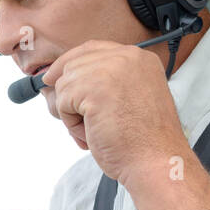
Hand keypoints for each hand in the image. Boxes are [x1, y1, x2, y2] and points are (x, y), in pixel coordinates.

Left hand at [41, 39, 188, 184]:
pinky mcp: (94, 88)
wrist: (155, 161)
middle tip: (87, 122)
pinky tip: (93, 132)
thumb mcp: (130, 98)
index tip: (54, 77)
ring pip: (65, 84)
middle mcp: (127, 57)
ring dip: (72, 113)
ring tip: (97, 130)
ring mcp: (110, 70)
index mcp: (139, 59)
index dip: (69, 63)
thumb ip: (104, 82)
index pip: (92, 49)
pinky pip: (62, 101)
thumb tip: (60, 78)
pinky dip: (71, 123)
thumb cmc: (143, 141)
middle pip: (73, 65)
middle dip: (70, 96)